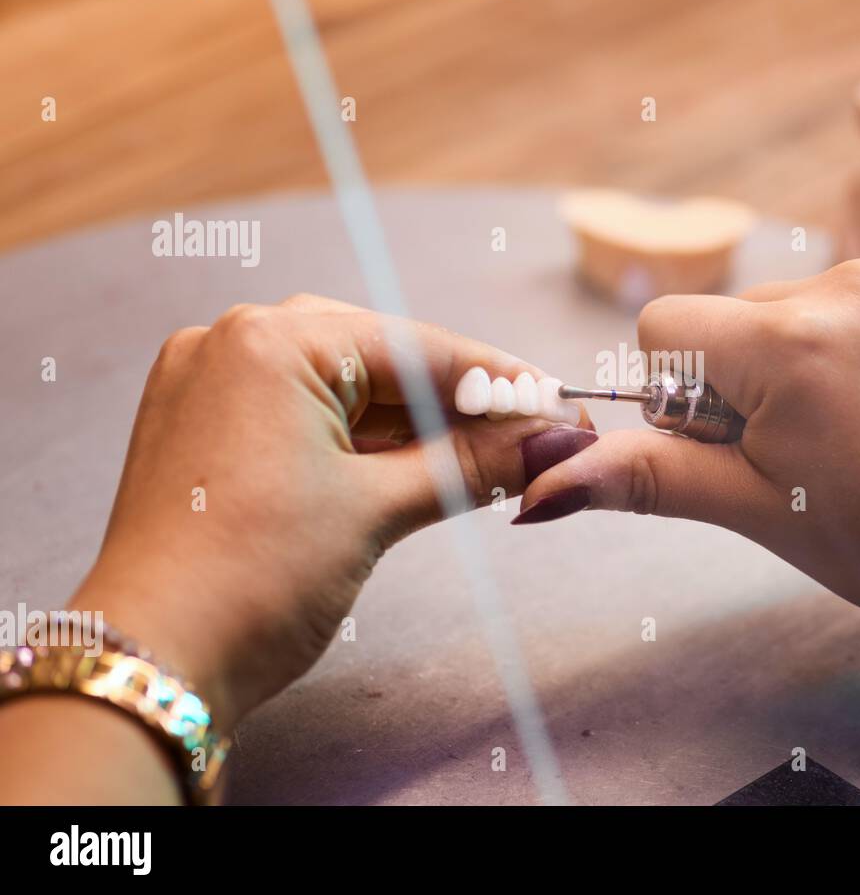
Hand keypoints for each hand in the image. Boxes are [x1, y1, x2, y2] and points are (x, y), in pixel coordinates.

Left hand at [70, 294, 594, 727]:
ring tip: (483, 457)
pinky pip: (304, 414)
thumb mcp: (375, 511)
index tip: (557, 402)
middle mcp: (231, 343)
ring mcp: (210, 385)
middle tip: (527, 432)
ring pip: (342, 388)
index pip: (415, 347)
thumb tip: (547, 443)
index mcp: (269, 342)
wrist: (154, 663)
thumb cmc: (250, 581)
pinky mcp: (205, 428)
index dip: (497, 380)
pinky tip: (417, 464)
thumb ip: (468, 463)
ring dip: (412, 423)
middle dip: (456, 400)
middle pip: (379, 358)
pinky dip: (361, 439)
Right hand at [517, 250, 859, 730]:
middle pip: (735, 318)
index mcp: (787, 344)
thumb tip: (536, 489)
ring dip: (807, 359)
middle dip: (746, 380)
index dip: (683, 397)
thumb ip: (648, 479)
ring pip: (801, 306)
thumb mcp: (761, 512)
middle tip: (813, 453)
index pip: (666, 330)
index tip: (740, 445)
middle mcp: (846, 283)